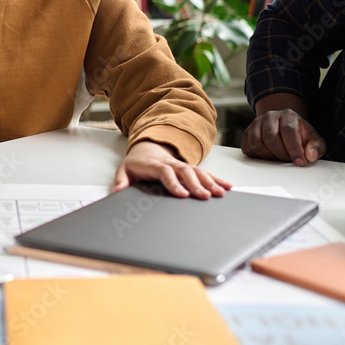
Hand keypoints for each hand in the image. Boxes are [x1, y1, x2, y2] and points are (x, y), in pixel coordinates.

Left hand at [114, 141, 230, 198]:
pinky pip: (205, 173)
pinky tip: (227, 187)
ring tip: (220, 193)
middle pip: (185, 171)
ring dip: (210, 182)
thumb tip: (118, 191)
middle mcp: (170, 163)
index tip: (182, 195)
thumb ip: (121, 181)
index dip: (174, 183)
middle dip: (196, 184)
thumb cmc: (136, 163)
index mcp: (154, 165)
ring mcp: (182, 164)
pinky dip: (216, 179)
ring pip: (198, 171)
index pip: (165, 172)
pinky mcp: (190, 168)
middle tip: (205, 196)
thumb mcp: (124, 170)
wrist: (146, 148)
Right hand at [241, 109, 326, 165]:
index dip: (294, 149)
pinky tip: (268, 156)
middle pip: (271, 138)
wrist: (285, 127)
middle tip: (288, 160)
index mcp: (288, 115)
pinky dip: (258, 156)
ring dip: (269, 156)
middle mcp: (270, 116)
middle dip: (281, 154)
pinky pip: (248, 148)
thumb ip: (316, 146)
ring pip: (257, 144)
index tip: (299, 162)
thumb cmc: (299, 134)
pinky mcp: (247, 133)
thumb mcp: (313, 139)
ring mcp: (256, 123)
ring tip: (278, 158)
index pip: (288, 130)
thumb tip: (311, 155)